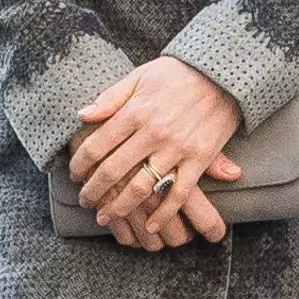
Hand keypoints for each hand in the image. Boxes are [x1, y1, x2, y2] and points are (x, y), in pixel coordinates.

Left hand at [69, 57, 241, 249]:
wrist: (224, 73)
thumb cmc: (178, 73)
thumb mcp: (140, 76)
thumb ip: (111, 97)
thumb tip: (82, 115)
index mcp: (136, 110)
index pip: (97, 144)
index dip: (80, 163)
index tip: (74, 175)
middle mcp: (154, 132)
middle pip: (114, 170)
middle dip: (94, 190)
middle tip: (84, 201)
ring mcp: (177, 148)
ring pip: (142, 187)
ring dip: (120, 207)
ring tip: (106, 216)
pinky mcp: (200, 159)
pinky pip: (179, 193)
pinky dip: (164, 213)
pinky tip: (151, 225)